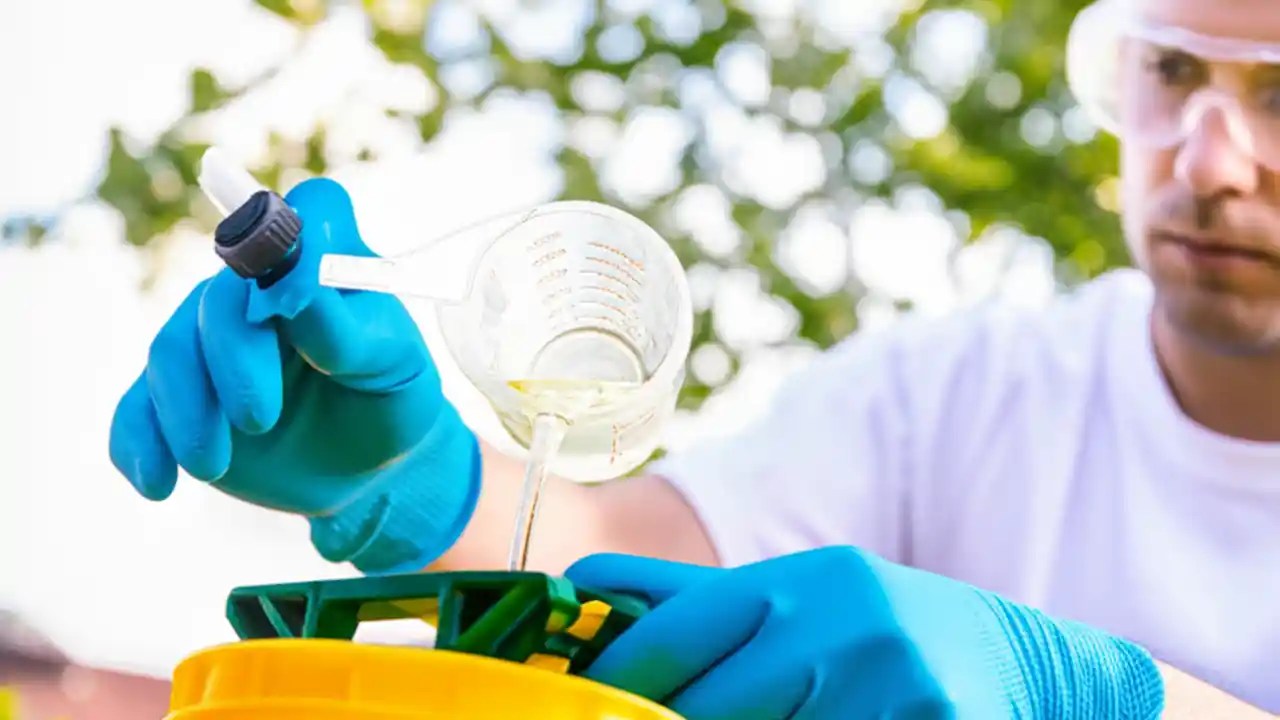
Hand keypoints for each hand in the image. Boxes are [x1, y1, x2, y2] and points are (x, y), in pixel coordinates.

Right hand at [108, 178, 480, 572]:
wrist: (369, 468)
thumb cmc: (391, 402)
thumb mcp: (393, 371)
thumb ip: (349, 331)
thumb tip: (300, 293)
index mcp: (329, 262)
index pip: (313, 210)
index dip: (296, 237)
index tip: (292, 301)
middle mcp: (260, 287)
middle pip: (222, 298)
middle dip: (232, 357)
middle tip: (259, 419)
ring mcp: (211, 338)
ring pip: (171, 351)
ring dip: (183, 410)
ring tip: (212, 466)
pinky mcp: (180, 391)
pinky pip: (138, 407)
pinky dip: (139, 442)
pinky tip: (156, 483)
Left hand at [566, 547, 1163, 718]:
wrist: (1022, 661)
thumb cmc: (880, 629)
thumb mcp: (795, 595)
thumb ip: (689, 598)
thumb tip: (579, 590)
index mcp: (800, 581)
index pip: (677, 634)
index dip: (620, 680)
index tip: (585, 702)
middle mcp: (845, 623)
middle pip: (712, 706)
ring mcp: (893, 682)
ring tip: (776, 709)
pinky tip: (820, 719)